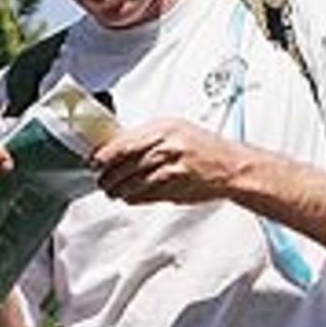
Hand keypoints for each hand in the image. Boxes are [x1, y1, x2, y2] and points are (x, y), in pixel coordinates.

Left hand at [93, 118, 243, 205]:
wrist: (230, 166)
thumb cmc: (203, 149)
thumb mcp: (176, 132)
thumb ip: (148, 139)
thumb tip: (118, 149)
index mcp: (164, 128)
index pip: (123, 142)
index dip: (104, 155)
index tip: (95, 162)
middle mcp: (167, 145)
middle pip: (124, 164)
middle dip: (108, 176)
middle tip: (101, 181)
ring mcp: (171, 167)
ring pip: (132, 182)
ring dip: (118, 190)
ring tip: (113, 192)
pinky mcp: (175, 186)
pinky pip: (145, 194)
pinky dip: (134, 198)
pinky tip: (129, 197)